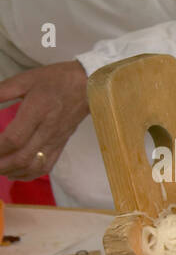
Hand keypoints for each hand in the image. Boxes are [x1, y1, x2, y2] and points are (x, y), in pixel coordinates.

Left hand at [0, 61, 89, 179]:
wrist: (87, 86)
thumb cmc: (55, 80)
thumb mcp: (25, 80)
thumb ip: (2, 91)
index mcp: (37, 111)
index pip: (15, 138)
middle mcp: (47, 130)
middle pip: (22, 157)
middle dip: (0, 164)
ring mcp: (55, 141)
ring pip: (33, 166)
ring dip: (12, 172)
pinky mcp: (61, 145)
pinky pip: (46, 167)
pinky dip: (28, 174)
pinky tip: (16, 173)